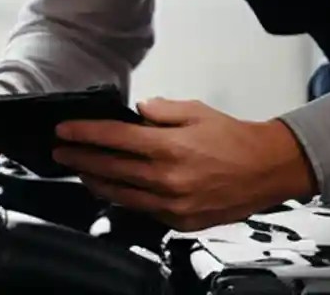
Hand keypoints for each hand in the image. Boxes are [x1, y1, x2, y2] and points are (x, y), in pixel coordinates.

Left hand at [52, 98, 316, 231]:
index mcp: (169, 147)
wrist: (269, 169)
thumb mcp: (195, 110)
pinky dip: (122, 198)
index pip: (114, 138)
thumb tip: (134, 111)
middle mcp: (167, 178)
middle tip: (60, 152)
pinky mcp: (180, 220)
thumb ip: (159, 110)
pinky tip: (110, 189)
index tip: (63, 130)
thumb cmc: (234, 139)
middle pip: (110, 169)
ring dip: (95, 182)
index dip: (84, 134)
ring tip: (79, 171)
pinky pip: (141, 210)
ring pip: (120, 194)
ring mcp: (173, 203)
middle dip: (80, 159)